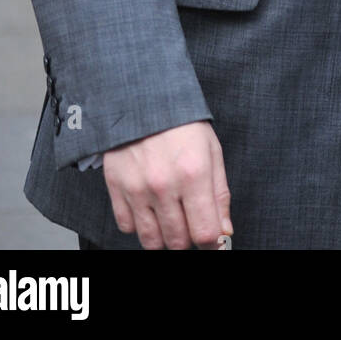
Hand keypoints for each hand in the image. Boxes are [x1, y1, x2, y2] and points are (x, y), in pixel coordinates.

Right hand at [102, 121, 232, 249]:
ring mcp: (137, 188)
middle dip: (187, 239)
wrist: (142, 98)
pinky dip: (139, 225)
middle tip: (190, 223)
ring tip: (170, 219)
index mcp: (194, 173)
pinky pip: (126, 227)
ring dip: (164, 237)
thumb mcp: (211, 150)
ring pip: (151, 241)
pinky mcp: (116, 187)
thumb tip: (224, 231)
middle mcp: (164, 185)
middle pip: (178, 241)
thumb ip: (219, 194)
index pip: (205, 233)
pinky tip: (148, 207)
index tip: (212, 239)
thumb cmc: (181, 122)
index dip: (211, 243)